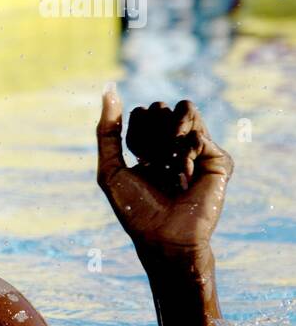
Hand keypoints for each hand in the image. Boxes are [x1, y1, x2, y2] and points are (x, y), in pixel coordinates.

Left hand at [96, 87, 232, 260]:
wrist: (163, 237)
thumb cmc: (135, 209)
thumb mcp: (110, 168)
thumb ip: (108, 130)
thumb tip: (109, 88)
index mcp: (150, 149)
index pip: (142, 114)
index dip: (134, 129)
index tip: (136, 156)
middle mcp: (174, 147)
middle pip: (162, 109)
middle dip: (151, 128)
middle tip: (152, 159)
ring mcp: (198, 152)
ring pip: (186, 110)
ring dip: (169, 129)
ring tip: (166, 156)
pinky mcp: (218, 162)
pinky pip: (199, 135)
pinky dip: (185, 150)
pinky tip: (183, 172)